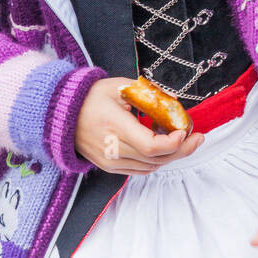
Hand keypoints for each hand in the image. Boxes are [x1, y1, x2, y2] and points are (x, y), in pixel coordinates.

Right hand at [75, 77, 204, 173]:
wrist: (59, 114)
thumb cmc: (90, 96)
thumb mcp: (119, 87)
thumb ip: (147, 94)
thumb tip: (173, 102)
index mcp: (114, 126)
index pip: (151, 146)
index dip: (173, 143)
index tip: (186, 129)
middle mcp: (112, 149)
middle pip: (155, 159)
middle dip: (182, 150)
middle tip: (198, 138)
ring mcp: (110, 161)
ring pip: (150, 167)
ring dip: (171, 156)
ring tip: (183, 141)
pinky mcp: (109, 167)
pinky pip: (140, 170)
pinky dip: (156, 162)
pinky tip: (164, 149)